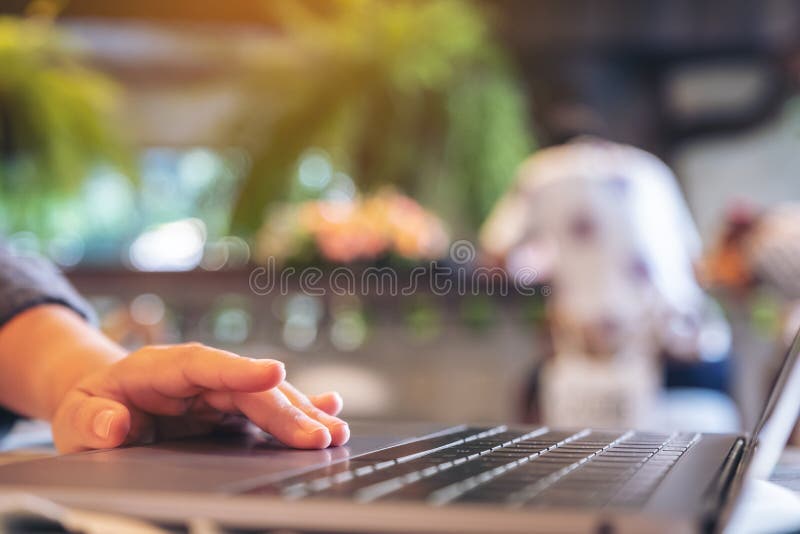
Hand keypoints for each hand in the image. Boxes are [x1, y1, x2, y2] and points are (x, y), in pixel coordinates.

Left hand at [51, 343, 348, 452]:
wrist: (103, 405)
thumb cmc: (91, 408)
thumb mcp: (76, 416)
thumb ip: (92, 420)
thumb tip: (113, 425)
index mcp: (161, 368)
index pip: (204, 364)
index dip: (241, 369)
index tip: (275, 373)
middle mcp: (198, 377)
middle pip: (248, 390)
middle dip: (286, 411)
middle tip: (319, 436)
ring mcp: (218, 393)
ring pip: (267, 400)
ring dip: (302, 416)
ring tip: (334, 433)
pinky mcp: (229, 411)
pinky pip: (267, 410)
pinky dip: (298, 411)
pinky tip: (329, 412)